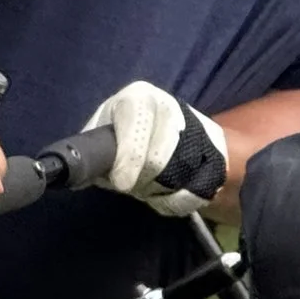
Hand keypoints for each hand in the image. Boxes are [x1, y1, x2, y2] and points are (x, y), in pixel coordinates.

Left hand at [85, 80, 227, 215]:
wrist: (175, 133)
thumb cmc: (128, 134)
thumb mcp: (105, 133)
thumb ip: (95, 152)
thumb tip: (83, 177)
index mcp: (139, 97)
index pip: (138, 125)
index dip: (130, 158)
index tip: (121, 184)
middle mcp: (170, 107)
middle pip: (159, 159)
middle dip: (142, 182)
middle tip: (132, 187)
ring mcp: (198, 128)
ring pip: (179, 176)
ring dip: (159, 192)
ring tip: (149, 189)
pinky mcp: (216, 154)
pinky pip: (198, 189)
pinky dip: (178, 201)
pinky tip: (168, 196)